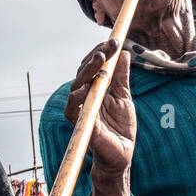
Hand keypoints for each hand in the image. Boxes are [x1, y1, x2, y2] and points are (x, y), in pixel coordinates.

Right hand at [64, 39, 135, 175]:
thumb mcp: (124, 97)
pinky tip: (86, 87)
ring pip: (77, 85)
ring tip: (101, 60)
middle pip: (84, 71)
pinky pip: (72, 108)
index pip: (94, 65)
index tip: (116, 41)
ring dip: (88, 71)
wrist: (121, 155)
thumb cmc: (120, 128)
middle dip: (96, 56)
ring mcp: (81, 109)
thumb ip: (121, 77)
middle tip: (110, 46)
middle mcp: (85, 96)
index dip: (102, 52)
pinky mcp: (79, 123)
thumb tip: (124, 53)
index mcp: (96, 88)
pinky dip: (77, 96)